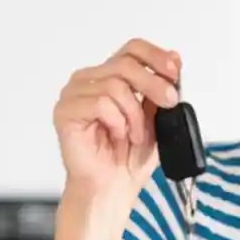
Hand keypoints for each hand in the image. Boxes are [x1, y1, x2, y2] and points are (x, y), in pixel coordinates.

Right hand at [53, 38, 181, 198]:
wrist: (112, 190)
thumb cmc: (128, 159)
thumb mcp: (156, 119)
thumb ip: (161, 89)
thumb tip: (175, 57)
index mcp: (109, 77)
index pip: (132, 49)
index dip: (156, 56)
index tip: (174, 72)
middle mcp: (88, 80)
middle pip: (126, 64)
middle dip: (153, 84)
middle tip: (169, 103)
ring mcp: (74, 95)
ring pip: (115, 85)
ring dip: (134, 115)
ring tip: (133, 136)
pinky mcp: (65, 112)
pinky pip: (100, 103)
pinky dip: (117, 123)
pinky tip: (116, 137)